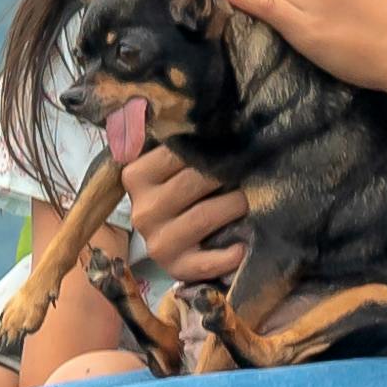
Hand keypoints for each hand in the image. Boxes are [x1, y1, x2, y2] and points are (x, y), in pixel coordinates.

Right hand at [110, 136, 250, 288]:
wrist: (169, 243)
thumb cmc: (174, 194)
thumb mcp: (167, 168)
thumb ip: (179, 146)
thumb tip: (212, 117)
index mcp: (136, 177)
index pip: (177, 152)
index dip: (209, 146)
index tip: (232, 142)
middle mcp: (142, 210)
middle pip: (194, 182)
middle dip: (227, 173)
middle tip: (250, 167)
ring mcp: (158, 242)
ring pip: (204, 216)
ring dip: (234, 205)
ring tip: (251, 198)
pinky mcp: (175, 268)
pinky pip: (206, 262)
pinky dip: (228, 255)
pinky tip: (243, 246)